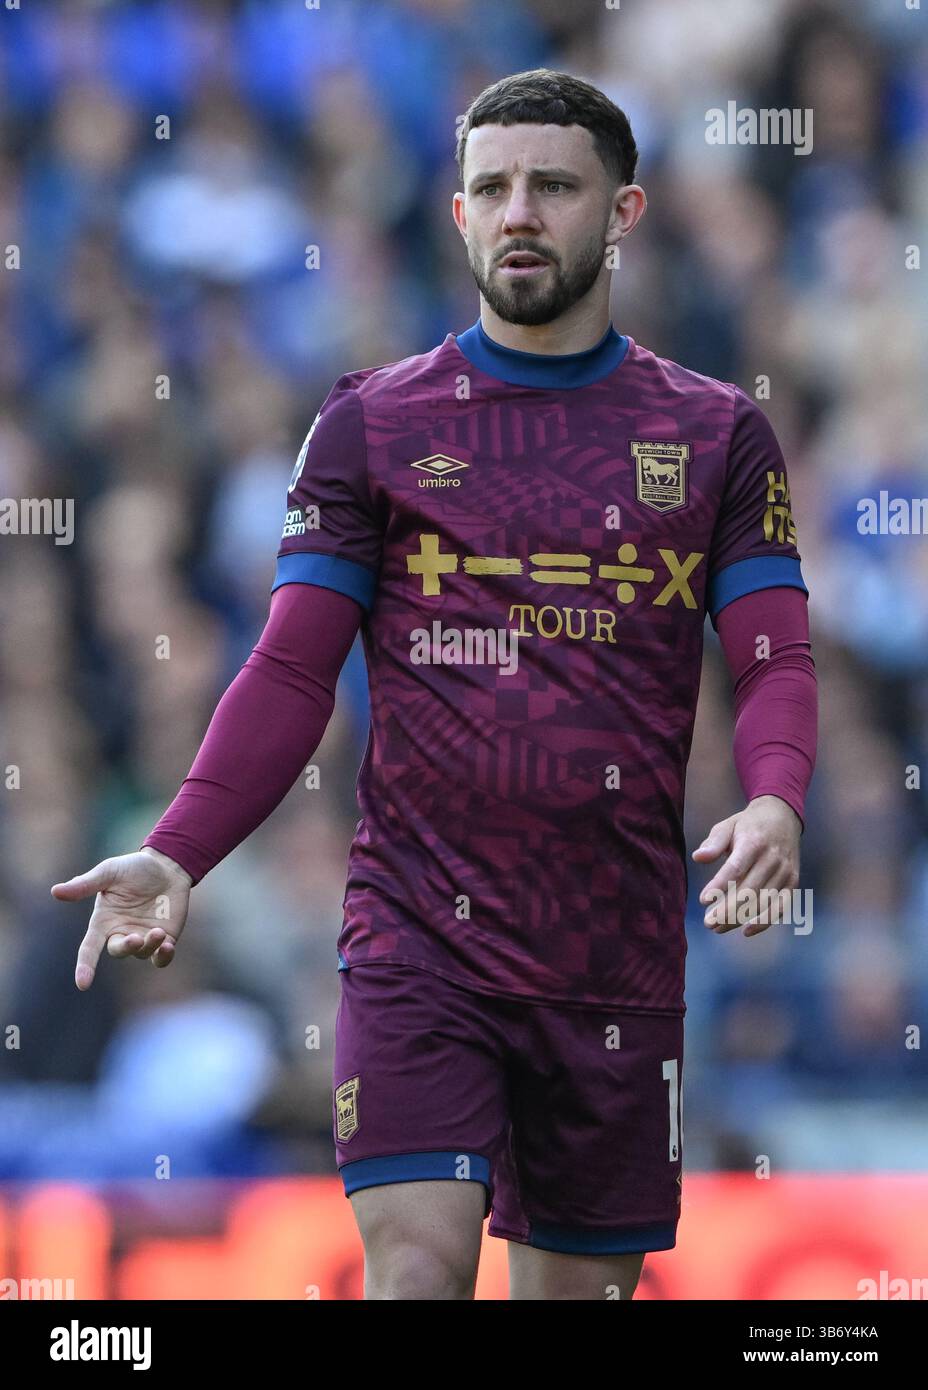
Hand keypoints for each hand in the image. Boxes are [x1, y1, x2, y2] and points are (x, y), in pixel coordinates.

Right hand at [51, 847, 192, 989]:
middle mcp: (121, 932)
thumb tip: (55, 891)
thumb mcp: (108, 873)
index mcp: (104, 921)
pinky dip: (164, 957)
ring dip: (149, 945)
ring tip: (158, 932)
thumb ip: (85, 884)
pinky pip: (161, 958)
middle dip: (126, 948)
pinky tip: (168, 946)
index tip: (83, 984)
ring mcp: (143, 937)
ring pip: (142, 953)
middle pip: (118, 951)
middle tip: (136, 938)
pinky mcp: (165, 937)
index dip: (85, 966)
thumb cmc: (133, 868)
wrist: (166, 865)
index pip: (90, 948)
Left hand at [691, 795, 800, 935]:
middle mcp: (772, 858)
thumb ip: (713, 843)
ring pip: (763, 902)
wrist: (782, 816)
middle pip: (749, 890)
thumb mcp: (728, 826)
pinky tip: (746, 931)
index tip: (703, 900)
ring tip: (718, 928)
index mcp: (754, 842)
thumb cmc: (747, 824)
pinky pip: (780, 906)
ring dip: (740, 918)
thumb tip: (698, 857)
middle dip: (727, 910)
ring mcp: (785, 871)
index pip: (736, 868)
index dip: (720, 885)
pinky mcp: (793, 882)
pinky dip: (765, 921)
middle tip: (708, 923)